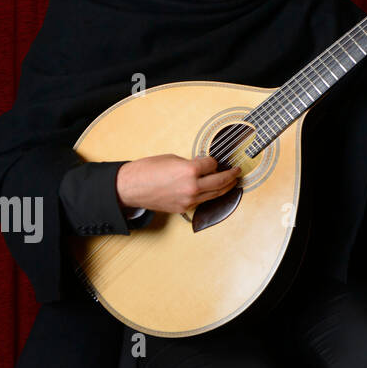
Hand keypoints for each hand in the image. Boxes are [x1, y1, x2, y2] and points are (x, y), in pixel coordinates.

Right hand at [115, 154, 239, 212]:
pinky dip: (210, 195)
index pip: (213, 164)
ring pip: (215, 194)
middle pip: (221, 181)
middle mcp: (192, 187)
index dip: (215, 161)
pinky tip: (213, 190)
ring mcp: (189, 200)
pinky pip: (202, 201)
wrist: (129, 187)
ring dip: (226, 187)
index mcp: (190, 171)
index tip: (216, 160)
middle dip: (231, 175)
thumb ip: (191, 163)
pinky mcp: (183, 208)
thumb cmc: (147, 170)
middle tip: (237, 171)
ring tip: (233, 181)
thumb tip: (203, 164)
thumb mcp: (172, 159)